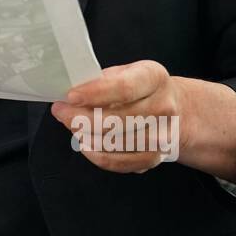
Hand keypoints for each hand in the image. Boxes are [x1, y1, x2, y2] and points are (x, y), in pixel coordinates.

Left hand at [49, 60, 187, 173]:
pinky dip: (96, 154)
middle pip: (117, 120)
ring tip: (72, 125)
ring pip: (114, 143)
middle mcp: (164, 107)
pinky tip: (85, 143)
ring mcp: (162, 136)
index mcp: (154, 78)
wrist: (175, 109)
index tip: (71, 97)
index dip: (95, 94)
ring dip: (86, 136)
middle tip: (61, 112)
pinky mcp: (155, 157)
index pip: (124, 88)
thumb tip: (70, 96)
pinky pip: (119, 162)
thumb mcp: (124, 73)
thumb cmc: (140, 88)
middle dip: (81, 118)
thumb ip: (100, 81)